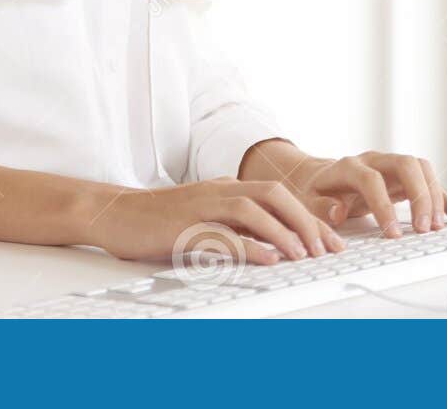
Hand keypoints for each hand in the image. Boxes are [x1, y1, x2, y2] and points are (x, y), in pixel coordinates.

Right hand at [84, 178, 348, 264]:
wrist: (112, 213)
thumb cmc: (159, 220)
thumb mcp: (205, 219)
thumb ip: (235, 226)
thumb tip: (274, 246)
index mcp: (227, 188)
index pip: (279, 197)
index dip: (310, 218)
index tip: (333, 242)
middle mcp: (219, 190)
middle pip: (274, 195)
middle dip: (306, 221)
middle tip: (327, 249)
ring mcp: (201, 205)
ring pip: (253, 209)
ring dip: (283, 232)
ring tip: (304, 254)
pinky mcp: (184, 225)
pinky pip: (222, 233)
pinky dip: (249, 246)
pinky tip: (268, 259)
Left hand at [239, 140, 446, 237]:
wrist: (316, 177)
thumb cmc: (313, 192)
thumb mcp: (307, 201)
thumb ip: (321, 207)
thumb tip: (338, 211)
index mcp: (348, 165)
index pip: (370, 179)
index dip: (383, 205)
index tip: (393, 234)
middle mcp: (374, 160)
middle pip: (405, 164)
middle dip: (419, 195)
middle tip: (424, 228)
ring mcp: (391, 165)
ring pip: (422, 168)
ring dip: (434, 196)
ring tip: (440, 227)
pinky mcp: (404, 177)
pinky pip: (430, 181)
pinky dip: (444, 198)